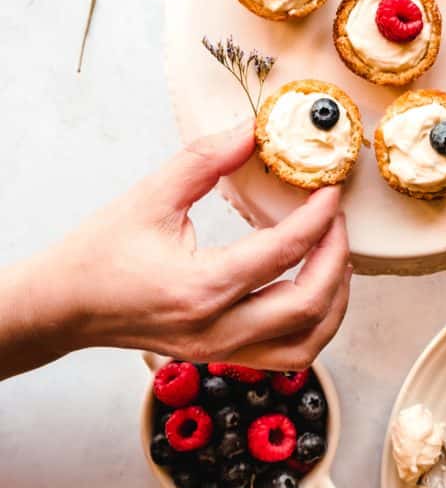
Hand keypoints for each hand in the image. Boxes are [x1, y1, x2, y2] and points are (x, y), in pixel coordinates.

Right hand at [0, 123, 351, 379]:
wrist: (65, 305)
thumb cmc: (101, 253)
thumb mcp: (152, 194)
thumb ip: (206, 159)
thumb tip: (252, 130)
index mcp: (200, 287)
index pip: (282, 253)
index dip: (318, 218)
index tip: (331, 190)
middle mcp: (216, 329)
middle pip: (308, 306)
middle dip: (336, 258)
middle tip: (337, 220)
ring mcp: (220, 350)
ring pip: (306, 344)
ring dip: (334, 301)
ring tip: (337, 257)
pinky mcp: (220, 355)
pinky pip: (287, 356)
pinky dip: (314, 325)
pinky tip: (314, 291)